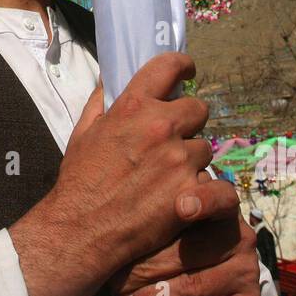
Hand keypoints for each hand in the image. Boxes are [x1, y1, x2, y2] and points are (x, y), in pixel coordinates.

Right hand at [9, 53, 212, 295]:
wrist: (81, 229)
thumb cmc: (79, 182)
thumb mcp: (82, 133)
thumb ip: (99, 103)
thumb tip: (111, 81)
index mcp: (133, 106)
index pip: (168, 66)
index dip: (183, 66)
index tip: (188, 72)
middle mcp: (160, 126)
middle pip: (197, 109)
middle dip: (189, 122)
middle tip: (174, 140)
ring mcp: (179, 158)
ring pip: (205, 149)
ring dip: (193, 160)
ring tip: (172, 178)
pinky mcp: (191, 190)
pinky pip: (216, 183)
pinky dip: (206, 191)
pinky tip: (194, 199)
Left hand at [112, 200, 263, 295]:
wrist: (209, 280)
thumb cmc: (176, 243)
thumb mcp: (170, 222)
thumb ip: (159, 214)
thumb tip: (119, 215)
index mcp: (224, 209)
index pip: (221, 197)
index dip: (204, 200)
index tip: (180, 207)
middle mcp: (242, 237)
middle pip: (190, 252)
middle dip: (145, 268)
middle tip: (116, 280)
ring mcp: (248, 272)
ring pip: (194, 286)